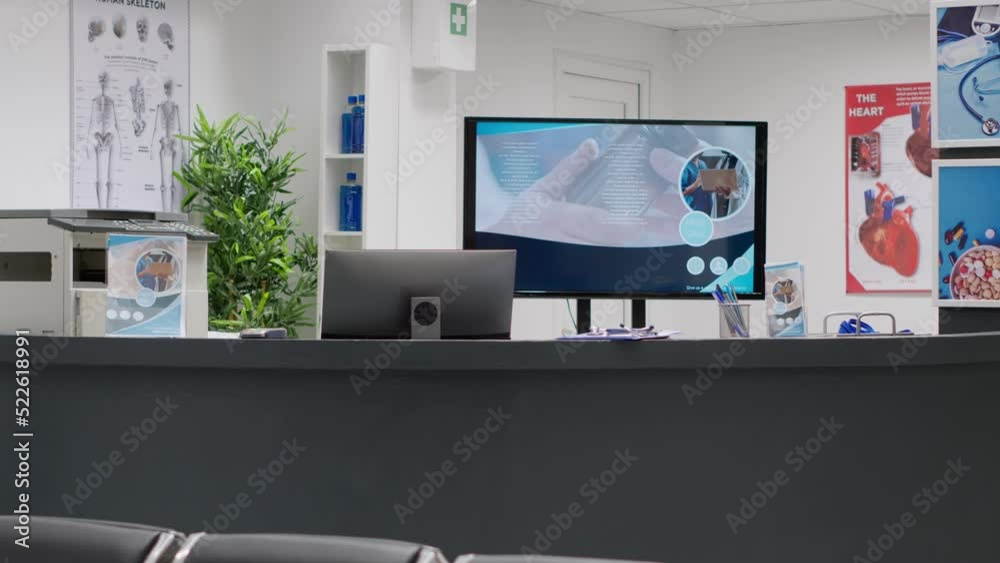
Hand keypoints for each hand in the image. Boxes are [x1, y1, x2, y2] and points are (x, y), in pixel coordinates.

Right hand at [489, 139, 653, 244]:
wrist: (508, 237)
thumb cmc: (525, 212)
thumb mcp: (545, 185)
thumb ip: (571, 167)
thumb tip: (592, 146)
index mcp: (554, 218)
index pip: (590, 222)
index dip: (617, 225)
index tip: (641, 223)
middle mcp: (564, 240)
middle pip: (607, 241)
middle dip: (637, 236)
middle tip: (667, 229)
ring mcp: (571, 253)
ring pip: (609, 250)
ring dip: (637, 242)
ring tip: (666, 233)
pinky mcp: (577, 261)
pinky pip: (606, 253)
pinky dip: (626, 246)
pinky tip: (647, 239)